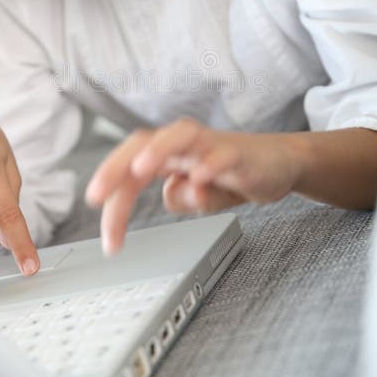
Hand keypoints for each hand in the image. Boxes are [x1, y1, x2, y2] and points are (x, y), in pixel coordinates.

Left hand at [85, 117, 298, 253]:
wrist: (280, 164)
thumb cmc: (232, 175)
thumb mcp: (200, 197)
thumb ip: (182, 199)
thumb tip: (174, 195)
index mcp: (167, 155)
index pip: (129, 170)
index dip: (113, 200)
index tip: (108, 240)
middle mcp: (184, 144)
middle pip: (142, 142)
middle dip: (115, 166)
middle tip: (96, 194)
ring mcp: (212, 145)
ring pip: (179, 136)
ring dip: (158, 150)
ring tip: (140, 169)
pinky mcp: (240, 153)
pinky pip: (223, 154)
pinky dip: (210, 163)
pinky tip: (201, 178)